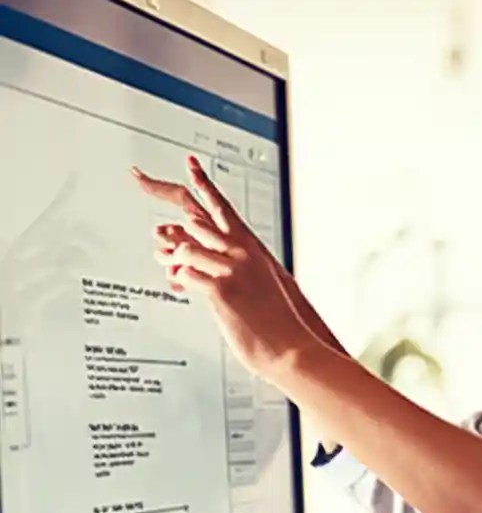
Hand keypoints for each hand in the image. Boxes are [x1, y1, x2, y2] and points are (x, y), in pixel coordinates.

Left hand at [133, 155, 315, 381]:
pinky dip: (178, 279)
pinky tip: (180, 285)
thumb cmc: (276, 322)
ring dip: (170, 258)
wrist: (291, 348)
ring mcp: (232, 269)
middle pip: (196, 223)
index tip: (189, 164)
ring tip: (168, 265)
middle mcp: (243, 253)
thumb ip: (233, 270)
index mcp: (253, 249)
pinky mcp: (222, 290)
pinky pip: (186, 275)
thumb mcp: (260, 286)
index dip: (204, 182)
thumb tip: (205, 267)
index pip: (223, 207)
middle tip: (158, 236)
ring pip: (186, 247)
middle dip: (171, 232)